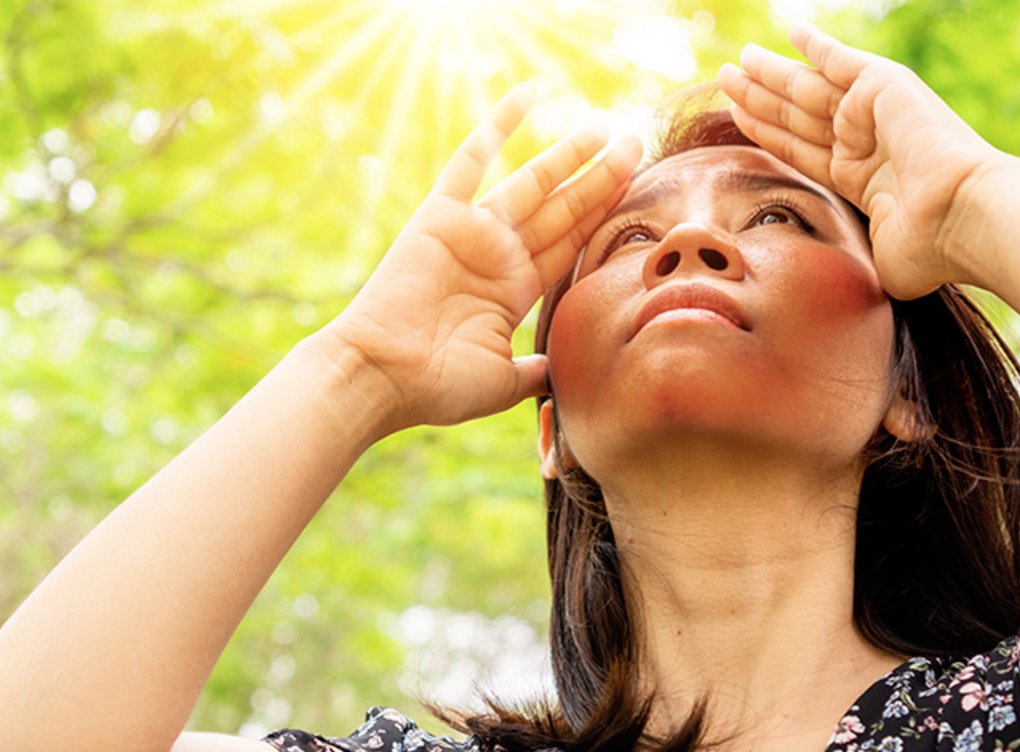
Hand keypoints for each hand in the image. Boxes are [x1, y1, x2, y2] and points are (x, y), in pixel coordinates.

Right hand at [321, 86, 642, 431]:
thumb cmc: (434, 387)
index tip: (638, 187)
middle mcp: (498, 256)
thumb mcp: (501, 383)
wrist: (381, 375)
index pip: (570, 244)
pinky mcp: (442, 216)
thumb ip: (533, 372)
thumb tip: (561, 374)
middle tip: (637, 143)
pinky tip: (527, 95)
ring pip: (533, 184)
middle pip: (562, 209)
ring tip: (605, 126)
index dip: (603, 215)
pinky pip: (473, 160)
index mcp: (514, 292)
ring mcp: (473, 232)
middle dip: (601, 179)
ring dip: (569, 155)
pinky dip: (497, 126)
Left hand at [718, 24, 1002, 298]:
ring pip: (805, 89)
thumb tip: (828, 284)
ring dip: (769, 75)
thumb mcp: (871, 259)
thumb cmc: (926, 250)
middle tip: (724, 81)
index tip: (737, 119)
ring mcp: (872, 113)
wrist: (962, 217)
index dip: (768, 134)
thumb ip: (845, 259)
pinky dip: (817, 45)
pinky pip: (841, 59)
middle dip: (759, 99)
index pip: (799, 151)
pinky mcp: (883, 86)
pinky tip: (790, 32)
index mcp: (858, 180)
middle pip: (795, 116)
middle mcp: (863, 141)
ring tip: (734, 65)